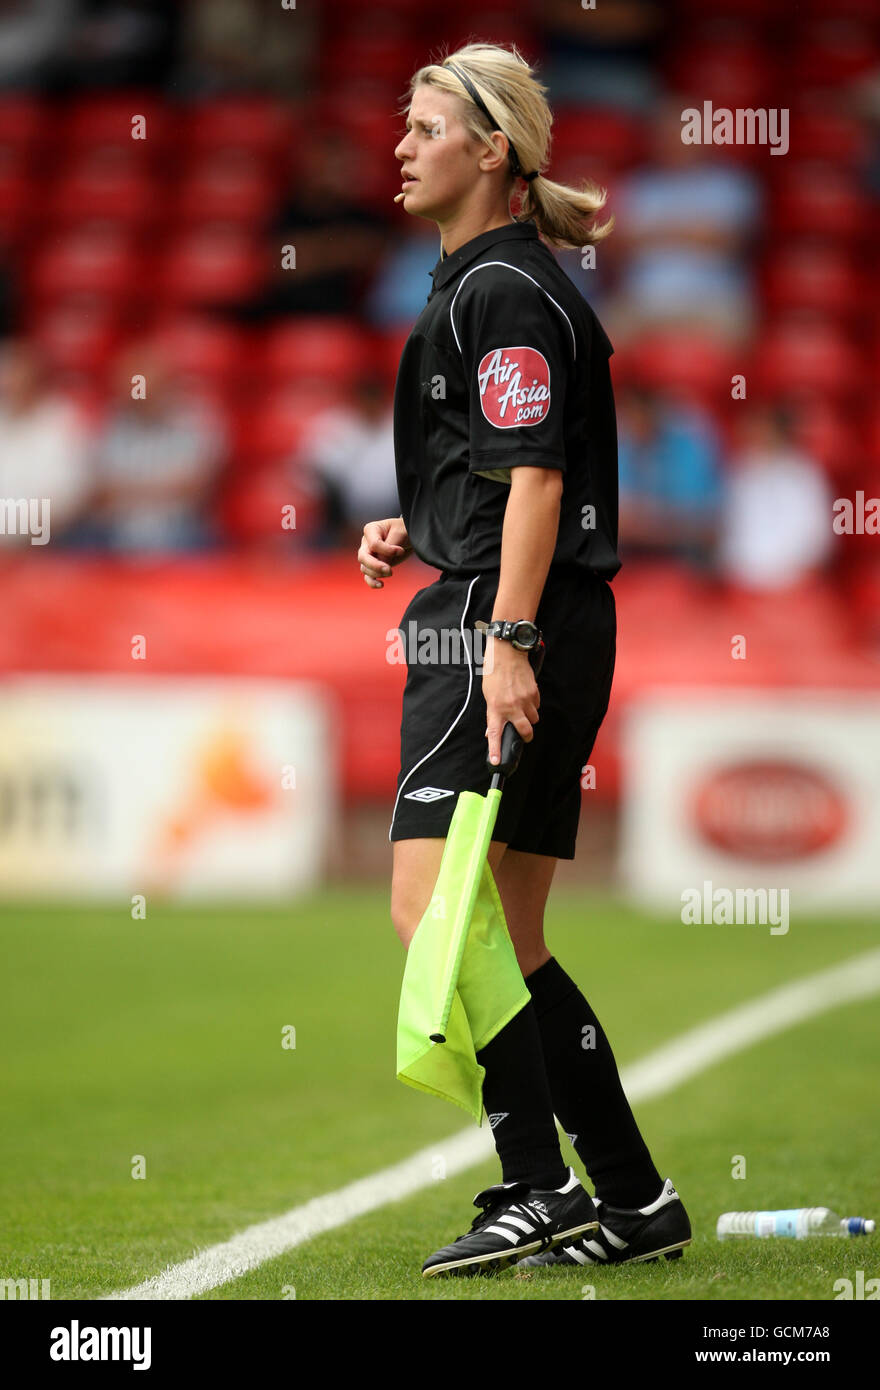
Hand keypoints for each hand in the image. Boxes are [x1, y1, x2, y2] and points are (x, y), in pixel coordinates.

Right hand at [358, 517, 412, 588]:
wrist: (408, 536)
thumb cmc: (404, 530)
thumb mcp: (399, 534)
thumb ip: (389, 548)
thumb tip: (383, 563)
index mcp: (371, 530)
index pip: (374, 544)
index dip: (387, 550)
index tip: (401, 551)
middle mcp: (366, 542)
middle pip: (363, 557)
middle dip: (376, 566)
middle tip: (389, 570)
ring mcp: (368, 555)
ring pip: (364, 568)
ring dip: (377, 574)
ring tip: (391, 573)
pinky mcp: (373, 565)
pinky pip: (368, 576)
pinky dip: (372, 582)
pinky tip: (381, 585)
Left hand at [482, 641, 539, 764]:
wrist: (507, 654)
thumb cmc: (494, 673)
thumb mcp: (488, 695)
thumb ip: (492, 713)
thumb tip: (492, 730)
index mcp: (496, 708)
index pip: (495, 734)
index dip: (496, 749)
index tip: (497, 761)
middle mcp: (511, 706)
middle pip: (525, 731)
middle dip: (526, 736)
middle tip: (524, 735)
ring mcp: (524, 700)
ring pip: (533, 719)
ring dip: (529, 717)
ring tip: (522, 708)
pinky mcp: (534, 693)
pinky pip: (537, 705)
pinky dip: (533, 705)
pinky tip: (526, 696)